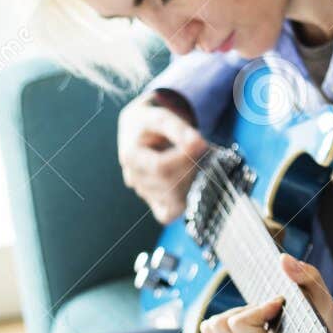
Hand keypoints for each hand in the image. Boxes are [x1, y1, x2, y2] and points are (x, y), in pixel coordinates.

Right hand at [118, 92, 207, 222]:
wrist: (140, 130)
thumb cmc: (151, 123)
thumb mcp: (161, 117)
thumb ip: (178, 128)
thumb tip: (197, 143)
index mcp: (131, 157)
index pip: (161, 167)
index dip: (185, 158)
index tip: (201, 143)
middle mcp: (134, 179)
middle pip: (169, 186)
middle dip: (192, 169)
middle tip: (202, 152)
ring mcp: (144, 193)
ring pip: (174, 202)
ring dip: (192, 183)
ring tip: (195, 164)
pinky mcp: (154, 202)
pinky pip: (167, 215)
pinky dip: (183, 203)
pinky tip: (190, 184)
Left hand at [199, 254, 332, 332]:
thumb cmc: (321, 322)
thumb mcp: (321, 297)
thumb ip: (307, 276)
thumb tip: (284, 260)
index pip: (241, 325)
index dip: (259, 307)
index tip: (279, 303)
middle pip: (222, 325)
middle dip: (245, 311)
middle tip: (267, 312)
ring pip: (212, 328)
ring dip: (235, 316)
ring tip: (259, 318)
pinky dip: (227, 321)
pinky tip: (249, 323)